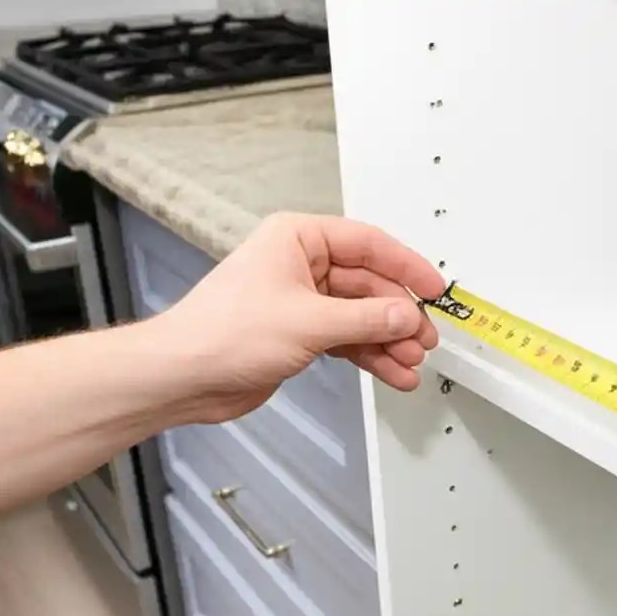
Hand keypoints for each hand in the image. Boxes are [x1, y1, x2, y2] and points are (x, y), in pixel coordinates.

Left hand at [153, 213, 445, 422]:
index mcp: (298, 239)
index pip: (368, 243)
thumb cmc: (221, 332)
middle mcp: (301, 265)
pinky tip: (392, 372)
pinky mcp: (299, 334)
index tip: (434, 288)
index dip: (406, 266)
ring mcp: (301, 301)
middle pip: (369, 285)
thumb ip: (365, 318)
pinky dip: (370, 355)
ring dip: (388, 341)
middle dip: (398, 315)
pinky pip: (348, 339)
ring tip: (411, 362)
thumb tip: (405, 315)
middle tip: (423, 338)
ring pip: (361, 316)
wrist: (182, 376)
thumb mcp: (308, 322)